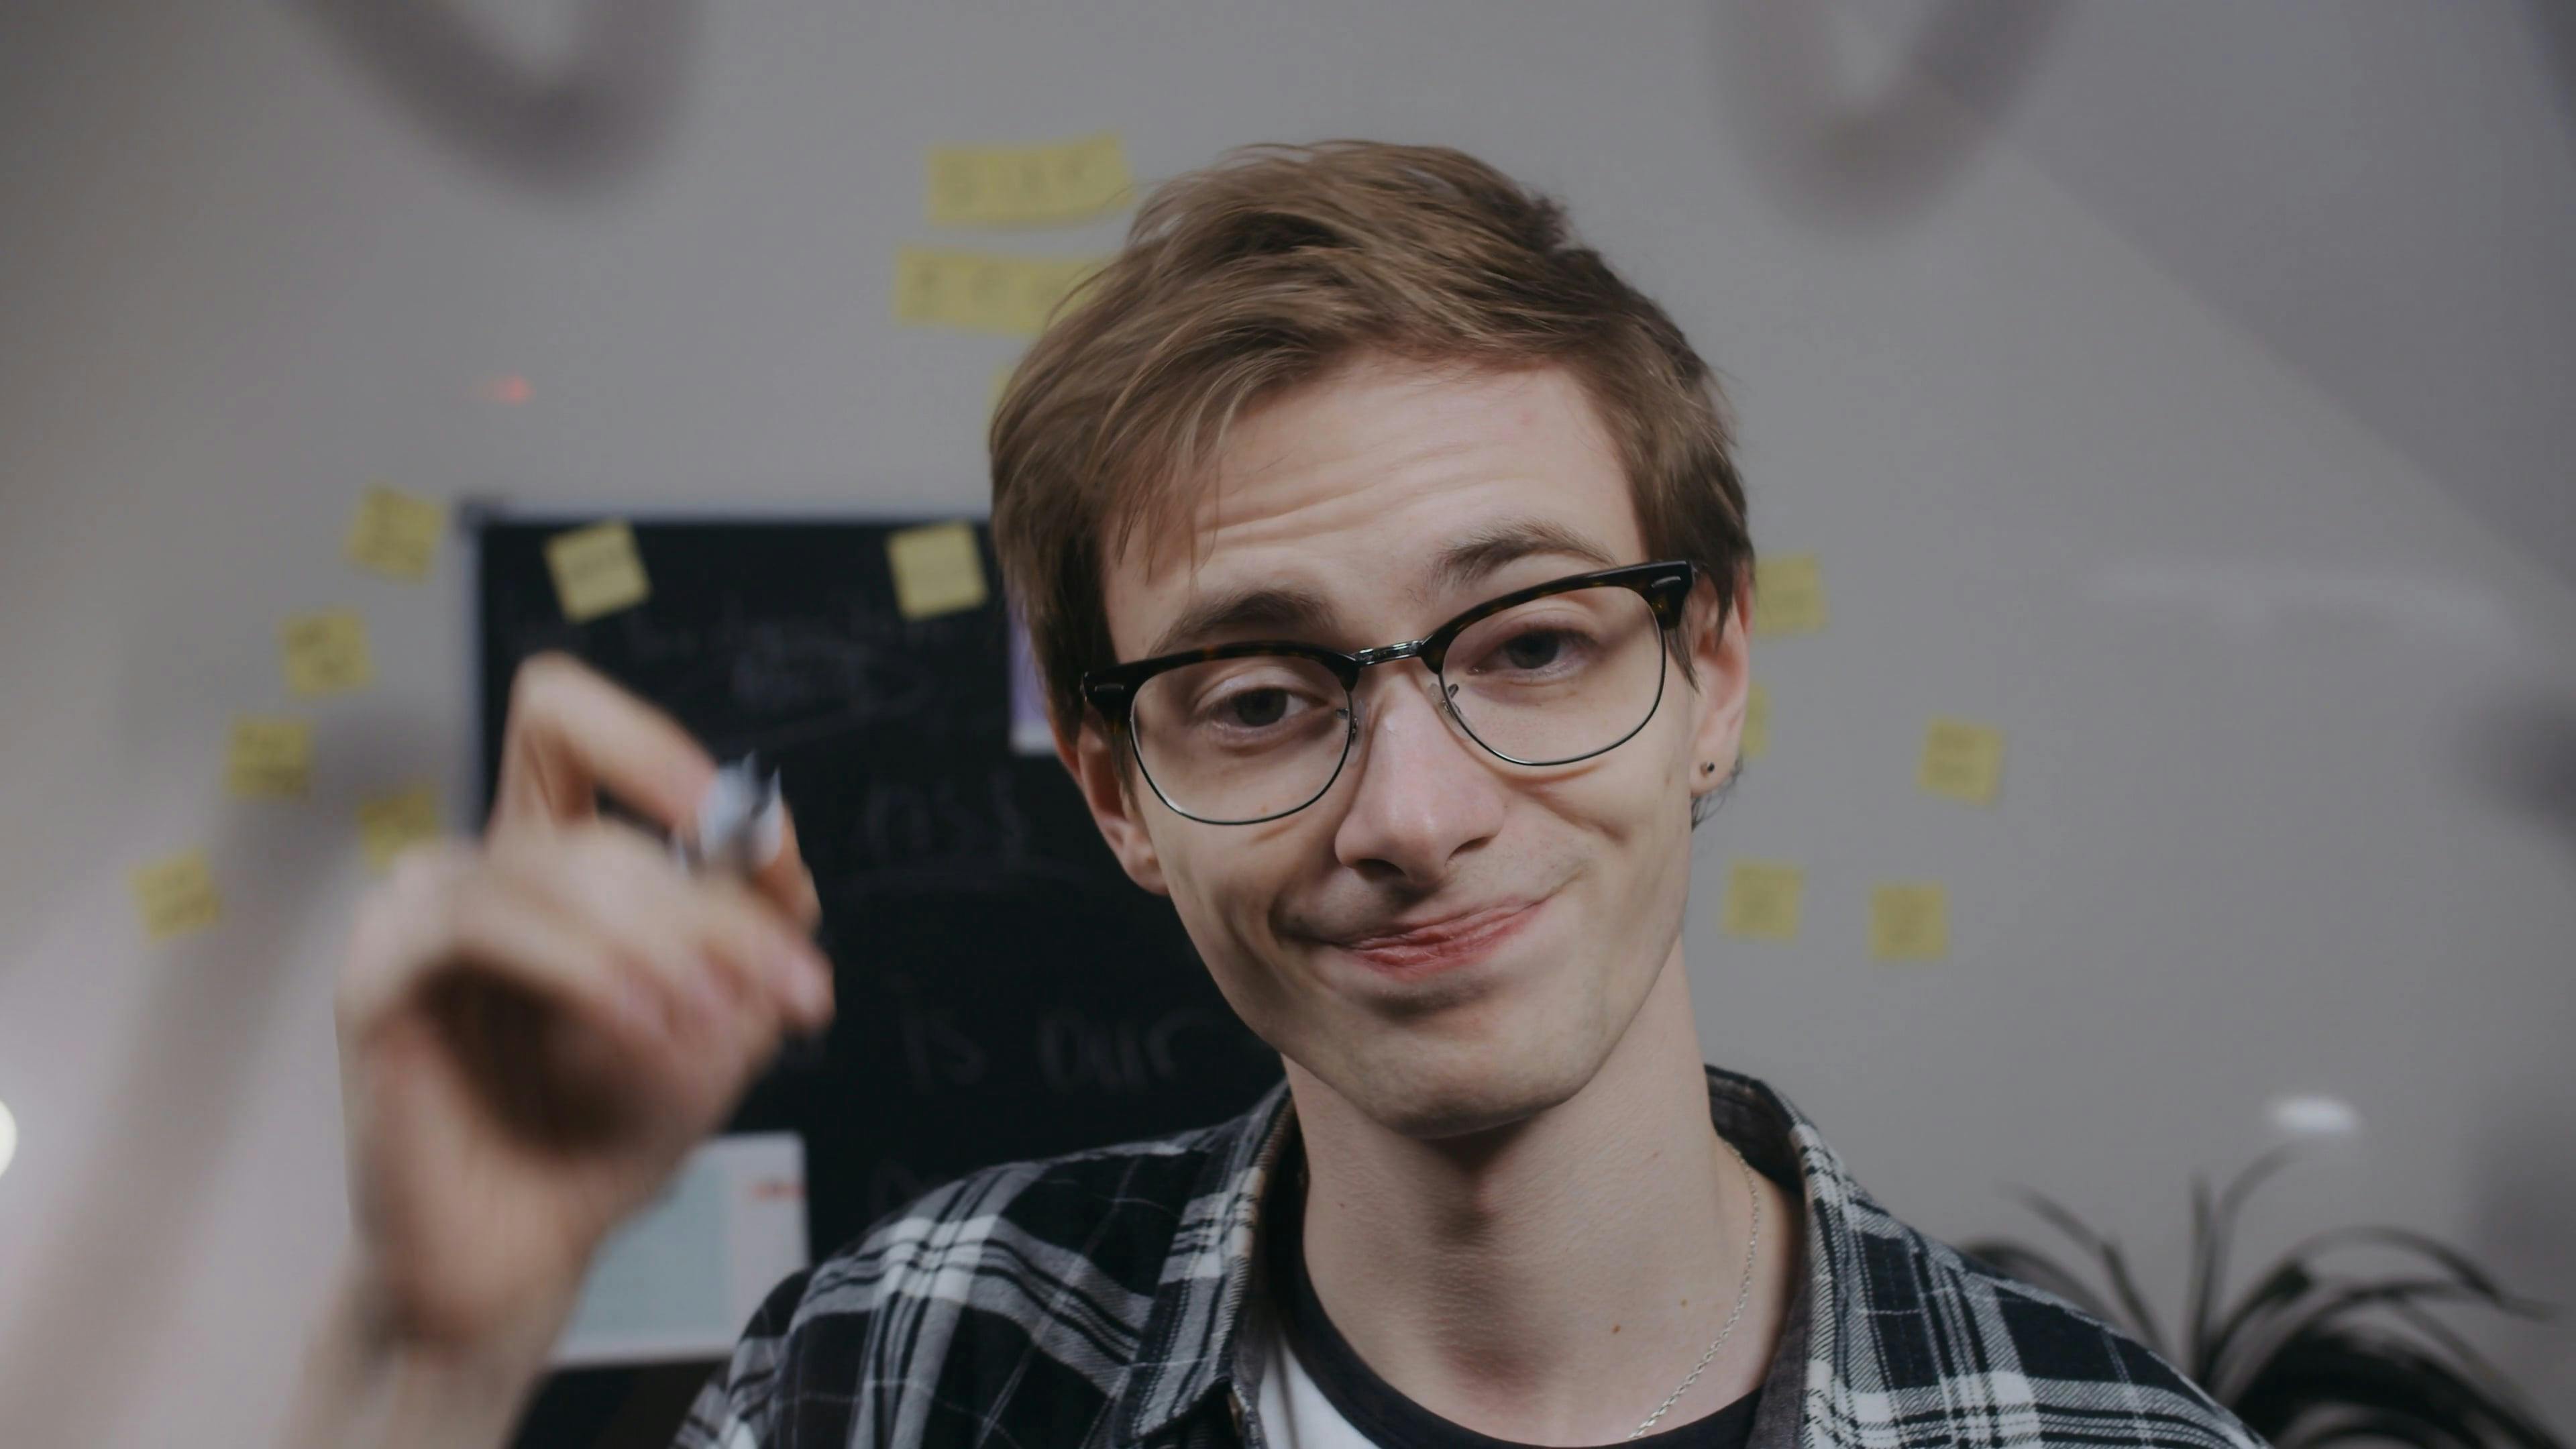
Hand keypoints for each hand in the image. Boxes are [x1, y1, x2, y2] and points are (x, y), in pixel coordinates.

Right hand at [331, 652, 832, 1357]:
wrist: (529, 1255)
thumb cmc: (613, 1128)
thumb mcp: (722, 1012)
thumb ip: (752, 916)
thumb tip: (768, 829)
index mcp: (544, 859)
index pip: (567, 722)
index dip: (659, 751)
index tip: (760, 847)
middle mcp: (475, 868)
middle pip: (600, 827)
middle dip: (710, 911)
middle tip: (783, 992)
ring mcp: (416, 913)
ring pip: (554, 868)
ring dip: (659, 943)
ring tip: (711, 1022)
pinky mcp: (379, 974)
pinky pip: (485, 923)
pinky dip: (586, 968)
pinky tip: (644, 1025)